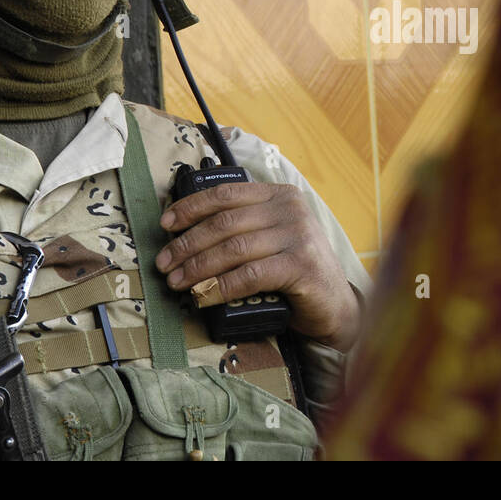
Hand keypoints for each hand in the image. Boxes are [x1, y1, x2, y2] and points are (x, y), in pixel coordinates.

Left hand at [155, 182, 360, 350]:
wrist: (336, 306)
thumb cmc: (296, 272)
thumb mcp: (272, 238)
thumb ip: (243, 227)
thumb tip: (186, 233)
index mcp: (280, 195)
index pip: (227, 194)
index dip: (191, 208)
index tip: (165, 224)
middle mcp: (291, 210)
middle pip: (225, 223)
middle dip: (187, 244)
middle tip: (164, 263)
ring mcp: (299, 236)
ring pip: (233, 249)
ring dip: (198, 267)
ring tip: (176, 281)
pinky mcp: (301, 266)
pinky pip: (249, 275)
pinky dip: (220, 287)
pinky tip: (203, 296)